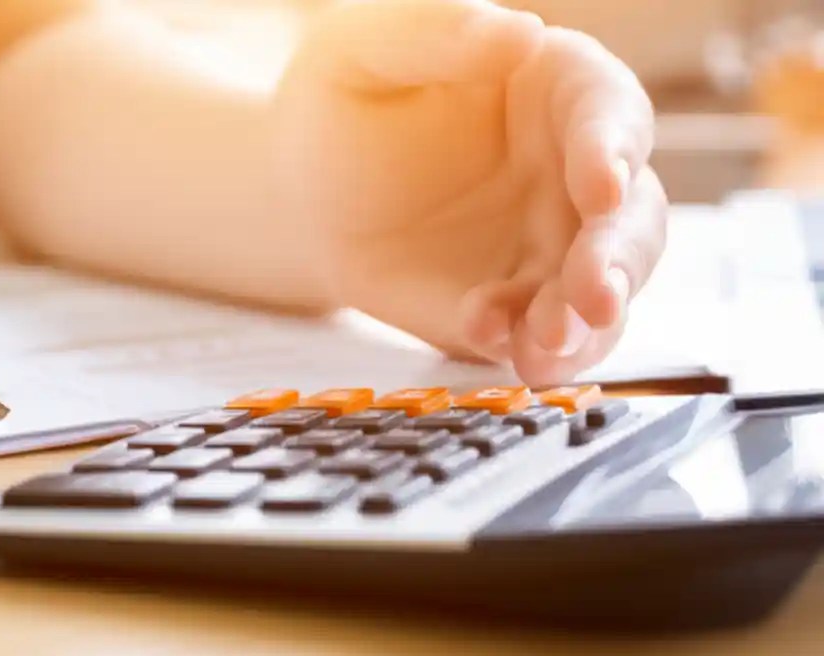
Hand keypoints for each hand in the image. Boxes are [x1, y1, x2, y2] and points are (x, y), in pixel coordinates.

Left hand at [273, 0, 665, 383]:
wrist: (301, 195)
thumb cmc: (339, 103)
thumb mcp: (362, 51)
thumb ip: (434, 33)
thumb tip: (520, 32)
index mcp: (555, 87)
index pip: (608, 112)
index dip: (614, 148)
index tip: (604, 185)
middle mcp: (572, 168)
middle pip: (630, 214)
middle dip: (616, 258)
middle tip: (593, 296)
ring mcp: (551, 244)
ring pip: (604, 286)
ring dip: (587, 322)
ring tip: (544, 345)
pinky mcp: (519, 304)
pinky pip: (546, 333)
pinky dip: (533, 347)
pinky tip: (496, 344)